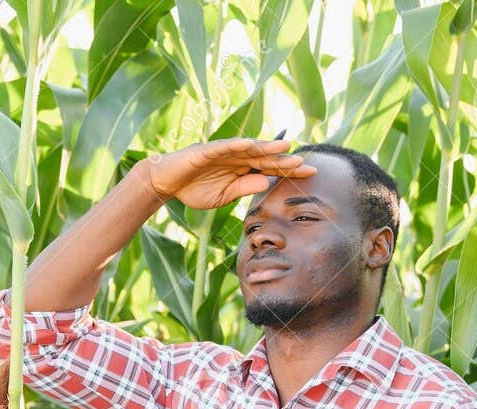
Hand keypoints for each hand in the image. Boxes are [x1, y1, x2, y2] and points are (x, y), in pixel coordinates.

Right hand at [139, 139, 316, 210]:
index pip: (270, 168)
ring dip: (266, 147)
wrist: (166, 183)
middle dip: (284, 160)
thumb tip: (266, 183)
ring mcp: (222, 152)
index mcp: (242, 169)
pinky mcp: (206, 150)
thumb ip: (244, 188)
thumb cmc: (194, 188)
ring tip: (284, 147)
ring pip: (248, 149)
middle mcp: (236, 157)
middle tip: (305, 162)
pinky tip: (251, 144)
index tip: (310, 172)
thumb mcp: (223, 196)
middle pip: (265, 157)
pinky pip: (224, 147)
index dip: (289, 169)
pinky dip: (236, 145)